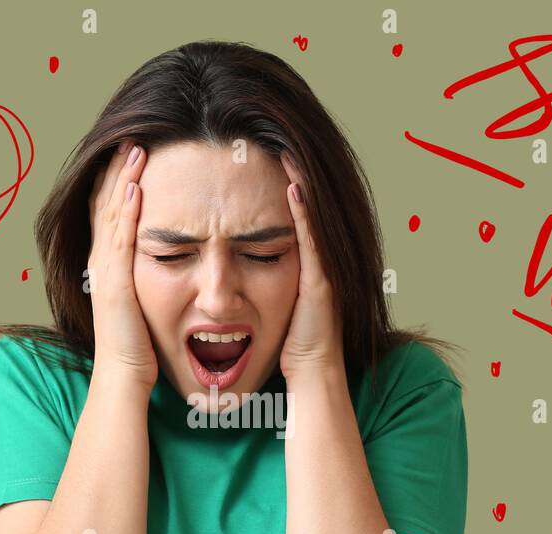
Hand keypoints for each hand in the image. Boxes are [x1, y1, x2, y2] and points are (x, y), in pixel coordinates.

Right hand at [87, 140, 156, 393]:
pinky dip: (126, 212)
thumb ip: (152, 286)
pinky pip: (120, 240)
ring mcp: (106, 274)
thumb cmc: (140, 352)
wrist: (124, 379)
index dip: (118, 184)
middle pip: (106, 205)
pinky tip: (135, 187)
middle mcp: (103, 265)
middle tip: (130, 138)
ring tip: (134, 148)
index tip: (131, 156)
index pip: (111, 215)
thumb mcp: (146, 309)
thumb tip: (170, 272)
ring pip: (111, 215)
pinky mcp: (115, 285)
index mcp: (111, 269)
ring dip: (122, 180)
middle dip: (117, 171)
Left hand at [278, 151, 342, 379]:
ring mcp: (320, 270)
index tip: (261, 159)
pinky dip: (303, 212)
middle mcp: (315, 263)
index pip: (290, 218)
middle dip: (292, 176)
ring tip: (283, 150)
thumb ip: (257, 287)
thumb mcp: (269, 309)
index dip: (281, 189)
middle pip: (304, 210)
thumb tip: (231, 275)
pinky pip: (310, 239)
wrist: (311, 374)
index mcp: (301, 267)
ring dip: (299, 183)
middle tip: (273, 142)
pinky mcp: (320, 281)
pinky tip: (293, 187)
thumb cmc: (288, 349)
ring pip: (309, 217)